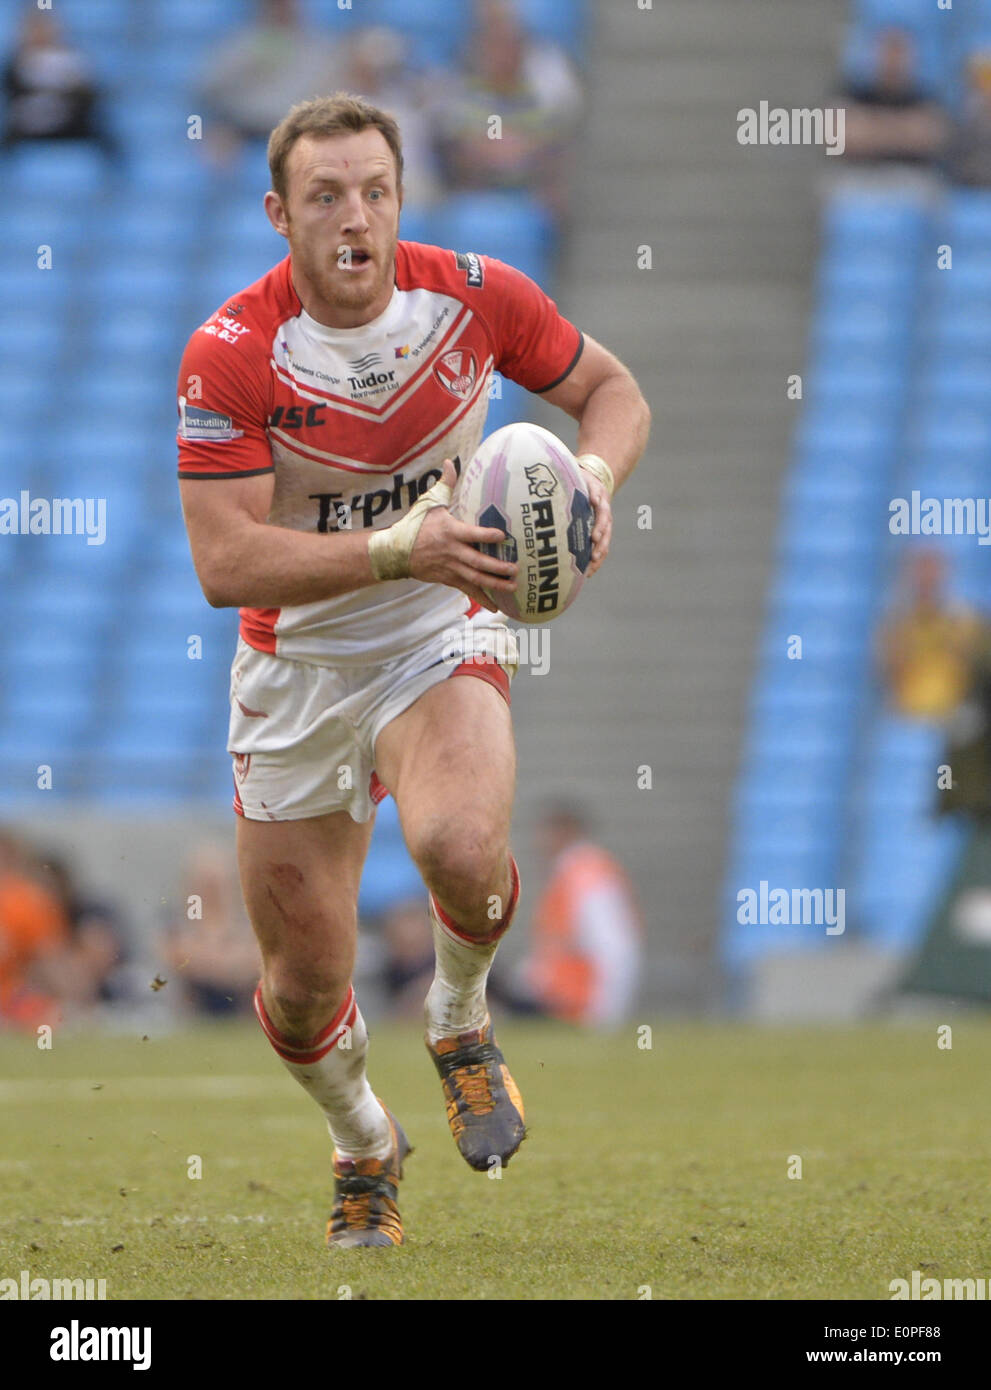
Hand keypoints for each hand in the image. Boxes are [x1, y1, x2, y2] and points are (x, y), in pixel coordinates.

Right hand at [409, 459, 518, 612]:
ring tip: (513, 585)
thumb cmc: (414, 525)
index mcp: (450, 531)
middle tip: (515, 568)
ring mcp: (451, 568)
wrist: (395, 552)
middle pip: (478, 562)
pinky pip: (468, 590)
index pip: (472, 534)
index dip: (488, 535)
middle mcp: (452, 552)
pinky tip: (496, 606)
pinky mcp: (448, 579)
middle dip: (498, 567)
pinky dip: (482, 598)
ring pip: (476, 579)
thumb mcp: (428, 503)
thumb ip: (445, 484)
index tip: (504, 535)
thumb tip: (450, 462)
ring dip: (495, 584)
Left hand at [581, 470, 612, 574]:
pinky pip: (599, 549)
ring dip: (598, 557)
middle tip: (594, 557)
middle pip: (605, 534)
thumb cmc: (584, 481)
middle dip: (600, 546)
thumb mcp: (586, 480)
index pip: (602, 517)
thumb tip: (594, 499)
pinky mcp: (598, 534)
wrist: (592, 483)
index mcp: (601, 504)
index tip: (594, 538)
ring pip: (604, 544)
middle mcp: (604, 518)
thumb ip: (591, 489)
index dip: (599, 527)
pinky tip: (587, 573)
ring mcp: (603, 527)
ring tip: (590, 570)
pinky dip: (595, 561)